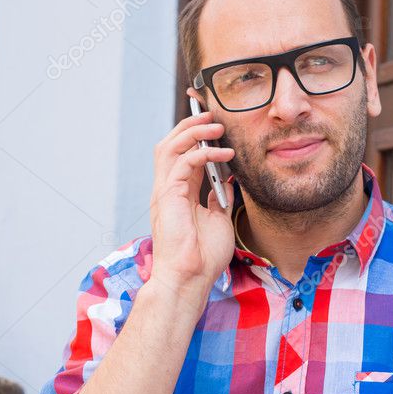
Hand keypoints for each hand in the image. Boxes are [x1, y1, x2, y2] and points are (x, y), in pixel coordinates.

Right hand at [148, 87, 236, 297]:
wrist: (191, 278)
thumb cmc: (203, 256)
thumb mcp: (218, 220)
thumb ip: (219, 199)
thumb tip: (227, 182)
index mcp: (178, 193)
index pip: (183, 154)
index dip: (197, 136)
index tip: (217, 125)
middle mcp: (168, 188)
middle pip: (171, 143)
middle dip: (191, 125)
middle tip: (214, 115)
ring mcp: (165, 191)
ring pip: (170, 146)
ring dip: (194, 131)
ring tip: (217, 125)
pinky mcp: (168, 196)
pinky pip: (182, 162)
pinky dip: (203, 153)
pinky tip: (224, 154)